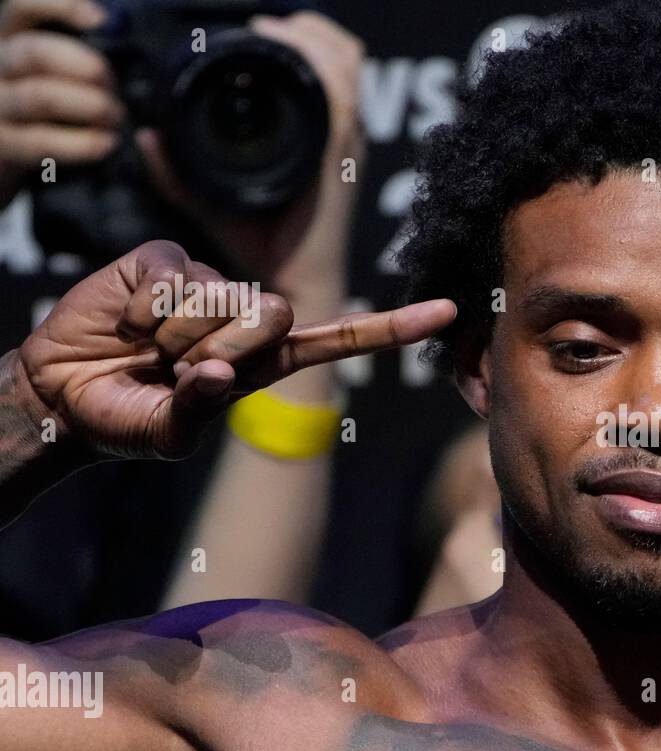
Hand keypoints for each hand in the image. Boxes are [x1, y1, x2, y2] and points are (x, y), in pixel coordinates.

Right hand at [0, 0, 119, 205]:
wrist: (11, 150)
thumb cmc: (45, 104)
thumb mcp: (57, 70)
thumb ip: (82, 52)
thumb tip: (122, 38)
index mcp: (12, 37)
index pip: (23, 7)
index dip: (61, 7)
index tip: (101, 20)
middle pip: (34, 53)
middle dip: (83, 66)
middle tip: (113, 83)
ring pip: (39, 97)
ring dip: (88, 106)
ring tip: (116, 116)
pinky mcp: (4, 143)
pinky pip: (40, 141)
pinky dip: (79, 143)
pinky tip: (105, 143)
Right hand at [11, 240, 454, 458]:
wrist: (62, 393)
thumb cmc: (126, 417)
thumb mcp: (166, 433)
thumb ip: (196, 412)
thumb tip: (217, 374)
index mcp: (267, 360)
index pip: (342, 338)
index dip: (393, 326)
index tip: (447, 311)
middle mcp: (249, 316)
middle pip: (274, 314)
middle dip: (224, 348)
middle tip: (181, 368)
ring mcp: (211, 282)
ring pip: (220, 299)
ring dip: (175, 336)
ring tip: (149, 348)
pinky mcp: (168, 258)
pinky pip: (174, 279)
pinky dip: (144, 311)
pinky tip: (129, 322)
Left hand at [135, 10, 366, 305]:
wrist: (293, 287)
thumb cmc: (262, 250)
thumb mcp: (213, 198)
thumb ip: (178, 171)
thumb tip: (148, 137)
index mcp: (319, 141)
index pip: (331, 67)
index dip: (303, 36)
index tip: (260, 31)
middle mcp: (339, 137)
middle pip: (345, 54)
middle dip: (309, 30)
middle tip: (265, 30)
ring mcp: (343, 146)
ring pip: (347, 66)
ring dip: (311, 42)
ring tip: (272, 38)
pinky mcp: (338, 160)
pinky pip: (340, 100)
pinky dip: (316, 70)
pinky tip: (282, 65)